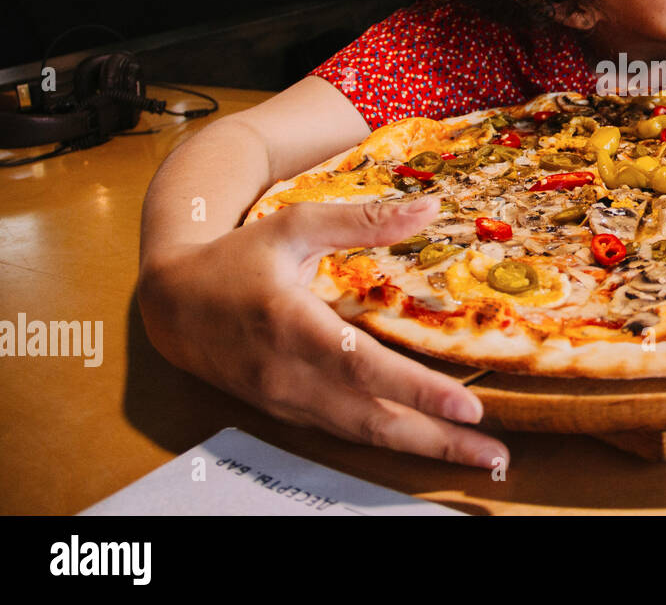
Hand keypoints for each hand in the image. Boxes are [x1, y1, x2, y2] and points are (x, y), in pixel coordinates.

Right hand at [137, 199, 508, 468]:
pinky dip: (390, 443)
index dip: (417, 391)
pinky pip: (345, 433)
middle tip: (493, 458)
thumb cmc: (237, 257)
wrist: (171, 303)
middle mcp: (289, 374)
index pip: (363, 367)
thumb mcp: (296, 223)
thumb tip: (431, 206)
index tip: (468, 407)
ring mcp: (286, 401)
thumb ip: (364, 220)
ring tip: (477, 459)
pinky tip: (429, 444)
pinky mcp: (287, 412)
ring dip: (422, 450)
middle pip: (372, 419)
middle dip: (437, 441)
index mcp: (291, 323)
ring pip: (362, 435)